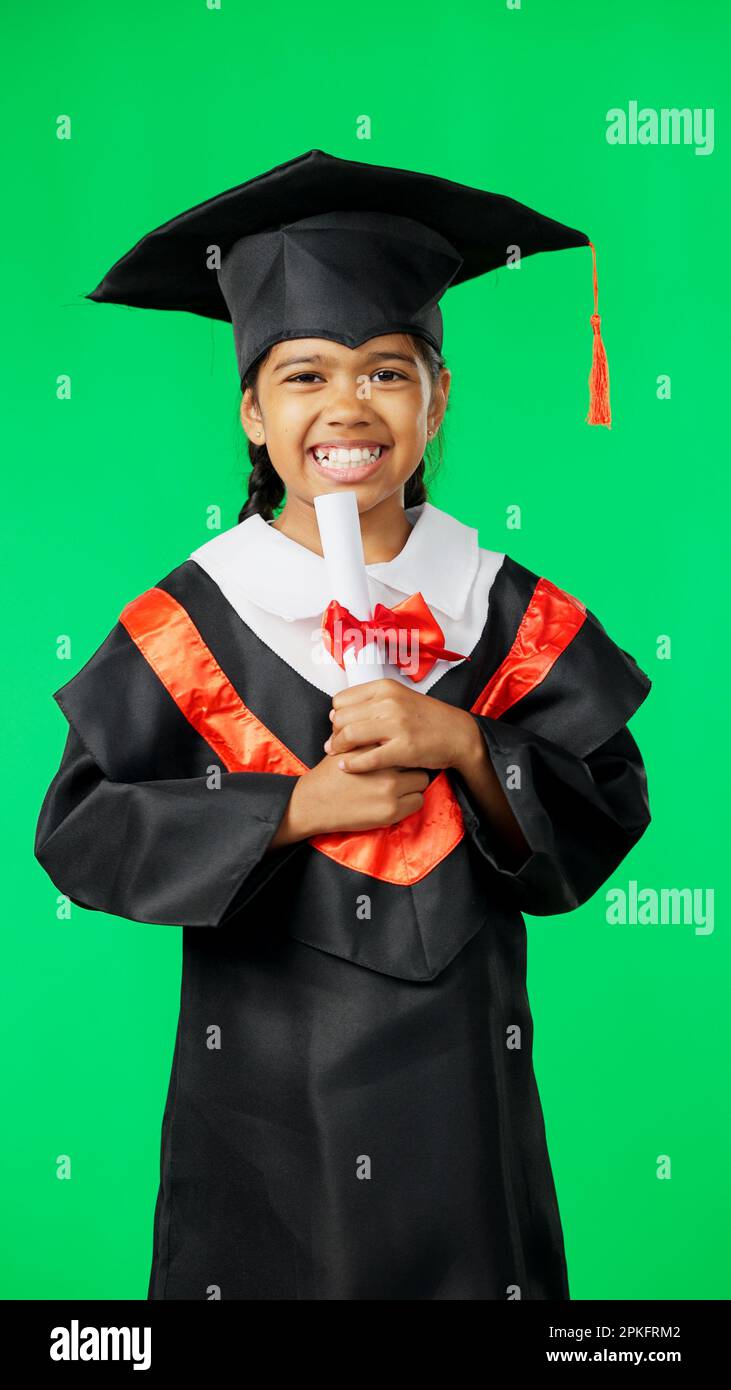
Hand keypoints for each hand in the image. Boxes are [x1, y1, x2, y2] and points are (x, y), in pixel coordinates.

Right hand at [268, 747, 429, 846]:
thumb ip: (365, 737)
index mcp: (372, 747)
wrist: (313, 804)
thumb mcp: (346, 748)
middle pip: (416, 758)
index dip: (403, 745)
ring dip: (413, 783)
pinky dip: (411, 801)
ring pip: (421, 779)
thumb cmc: (328, 776)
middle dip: (410, 763)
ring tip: (400, 786)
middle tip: (402, 769)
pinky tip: (398, 800)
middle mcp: (383, 766)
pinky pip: (418, 802)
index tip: (401, 750)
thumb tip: (383, 726)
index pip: (402, 739)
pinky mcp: (391, 811)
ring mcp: (389, 789)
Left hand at [323, 677, 476, 774]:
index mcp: (385, 688)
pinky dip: (352, 764)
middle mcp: (390, 702)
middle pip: (341, 718)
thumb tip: (336, 712)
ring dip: (339, 749)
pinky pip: (368, 758)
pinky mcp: (404, 748)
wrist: (458, 734)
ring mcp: (397, 725)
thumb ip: (370, 702)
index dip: (336, 716)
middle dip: (335, 734)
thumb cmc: (427, 718)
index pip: (341, 700)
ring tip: (339, 756)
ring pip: (350, 735)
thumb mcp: (399, 698)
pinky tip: (347, 767)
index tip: (340, 727)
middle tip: (336, 745)